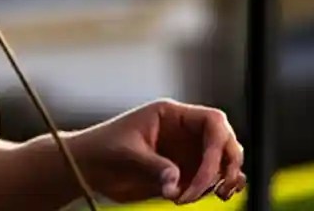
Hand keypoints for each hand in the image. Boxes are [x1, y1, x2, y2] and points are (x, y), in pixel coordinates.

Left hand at [69, 99, 246, 204]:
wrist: (87, 168)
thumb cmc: (101, 150)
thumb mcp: (125, 154)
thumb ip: (153, 166)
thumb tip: (176, 184)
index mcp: (171, 115)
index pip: (212, 121)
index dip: (218, 145)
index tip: (204, 172)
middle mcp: (185, 132)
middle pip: (226, 142)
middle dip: (224, 167)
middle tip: (204, 191)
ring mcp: (188, 153)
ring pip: (225, 162)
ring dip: (224, 181)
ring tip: (196, 196)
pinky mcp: (186, 174)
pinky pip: (215, 179)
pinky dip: (220, 188)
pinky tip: (211, 197)